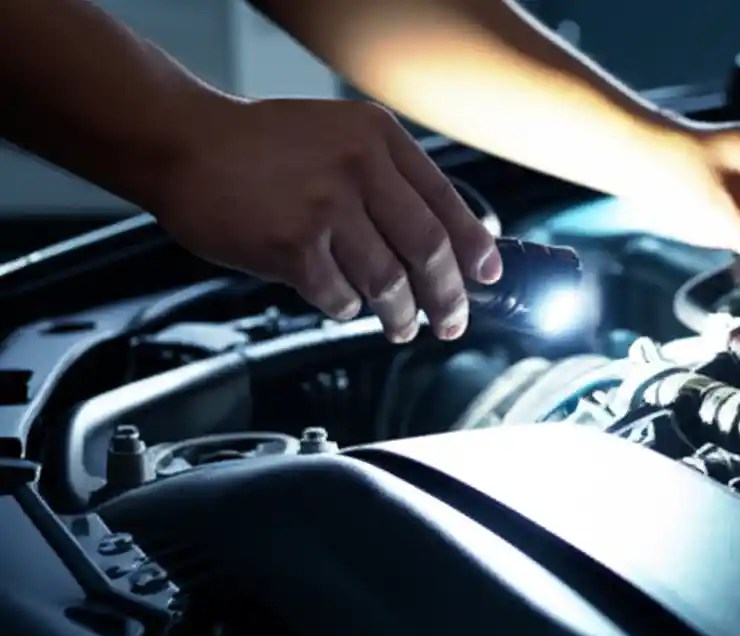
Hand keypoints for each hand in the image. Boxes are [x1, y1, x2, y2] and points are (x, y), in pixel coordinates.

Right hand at [151, 97, 500, 341]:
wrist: (184, 143)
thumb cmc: (261, 147)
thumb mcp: (340, 136)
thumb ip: (390, 178)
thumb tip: (446, 238)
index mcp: (379, 138)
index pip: (448, 203)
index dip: (475, 249)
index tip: (487, 277)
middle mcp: (360, 167)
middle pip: (429, 250)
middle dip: (449, 298)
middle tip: (452, 322)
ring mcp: (326, 206)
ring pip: (390, 282)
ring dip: (401, 315)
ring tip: (401, 326)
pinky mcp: (293, 245)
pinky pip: (339, 297)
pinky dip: (345, 308)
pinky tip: (340, 302)